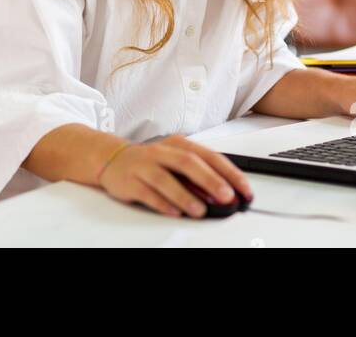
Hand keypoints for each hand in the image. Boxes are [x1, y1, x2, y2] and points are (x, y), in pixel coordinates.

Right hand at [97, 134, 252, 217]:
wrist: (112, 158)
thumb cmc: (150, 161)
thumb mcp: (175, 161)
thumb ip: (198, 174)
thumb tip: (224, 193)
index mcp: (178, 144)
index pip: (209, 155)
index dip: (229, 173)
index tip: (244, 190)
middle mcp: (161, 152)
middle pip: (188, 163)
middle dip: (210, 180)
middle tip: (226, 197)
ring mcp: (144, 165)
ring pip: (165, 178)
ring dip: (185, 195)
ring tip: (200, 210)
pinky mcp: (130, 181)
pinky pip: (147, 193)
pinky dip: (162, 203)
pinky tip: (174, 212)